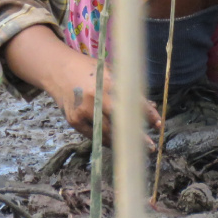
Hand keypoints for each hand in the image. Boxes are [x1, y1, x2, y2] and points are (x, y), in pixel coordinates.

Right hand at [1, 26, 161, 146]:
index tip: (159, 124)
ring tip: (134, 147)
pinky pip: (94, 136)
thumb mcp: (110, 72)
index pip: (132, 101)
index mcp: (108, 81)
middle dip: (137, 135)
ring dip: (122, 142)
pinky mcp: (74, 121)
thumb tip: (150, 108)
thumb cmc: (90, 70)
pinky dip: (106, 140)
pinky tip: (116, 143)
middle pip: (121, 121)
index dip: (147, 115)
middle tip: (151, 146)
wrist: (58, 70)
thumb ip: (128, 90)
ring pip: (107, 133)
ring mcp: (83, 110)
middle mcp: (95, 97)